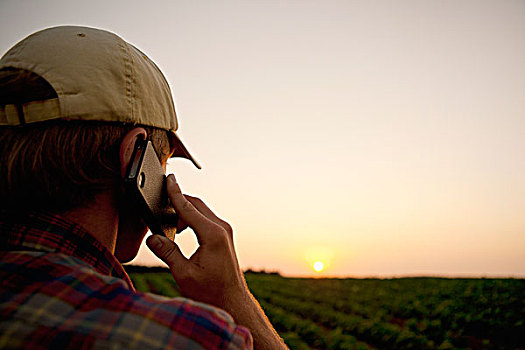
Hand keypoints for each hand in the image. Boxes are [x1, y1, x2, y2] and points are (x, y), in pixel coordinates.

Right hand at [146, 174, 287, 348]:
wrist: (232, 301)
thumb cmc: (210, 292)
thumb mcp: (184, 274)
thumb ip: (168, 253)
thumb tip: (152, 238)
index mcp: (212, 235)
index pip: (189, 207)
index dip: (175, 193)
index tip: (169, 179)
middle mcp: (221, 229)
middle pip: (196, 205)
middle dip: (178, 202)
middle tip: (161, 203)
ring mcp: (225, 232)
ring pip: (202, 211)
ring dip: (185, 212)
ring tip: (170, 226)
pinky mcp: (225, 237)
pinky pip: (206, 219)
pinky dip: (192, 219)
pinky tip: (181, 230)